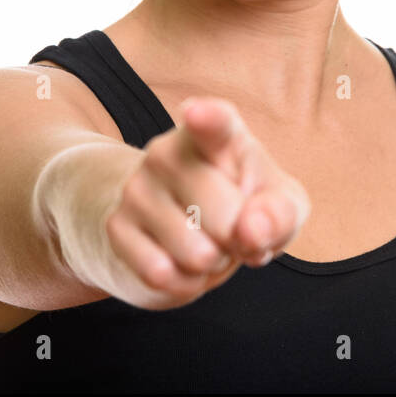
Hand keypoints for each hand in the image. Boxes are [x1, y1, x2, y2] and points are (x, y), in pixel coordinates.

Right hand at [101, 96, 310, 309]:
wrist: (185, 227)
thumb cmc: (246, 207)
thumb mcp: (280, 206)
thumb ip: (279, 214)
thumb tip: (250, 231)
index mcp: (219, 135)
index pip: (214, 123)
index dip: (208, 119)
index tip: (197, 113)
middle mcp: (169, 152)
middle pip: (225, 217)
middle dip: (241, 240)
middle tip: (233, 228)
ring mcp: (137, 188)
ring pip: (194, 252)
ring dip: (214, 264)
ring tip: (209, 242)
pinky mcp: (115, 226)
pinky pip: (162, 274)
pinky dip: (185, 283)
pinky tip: (183, 262)